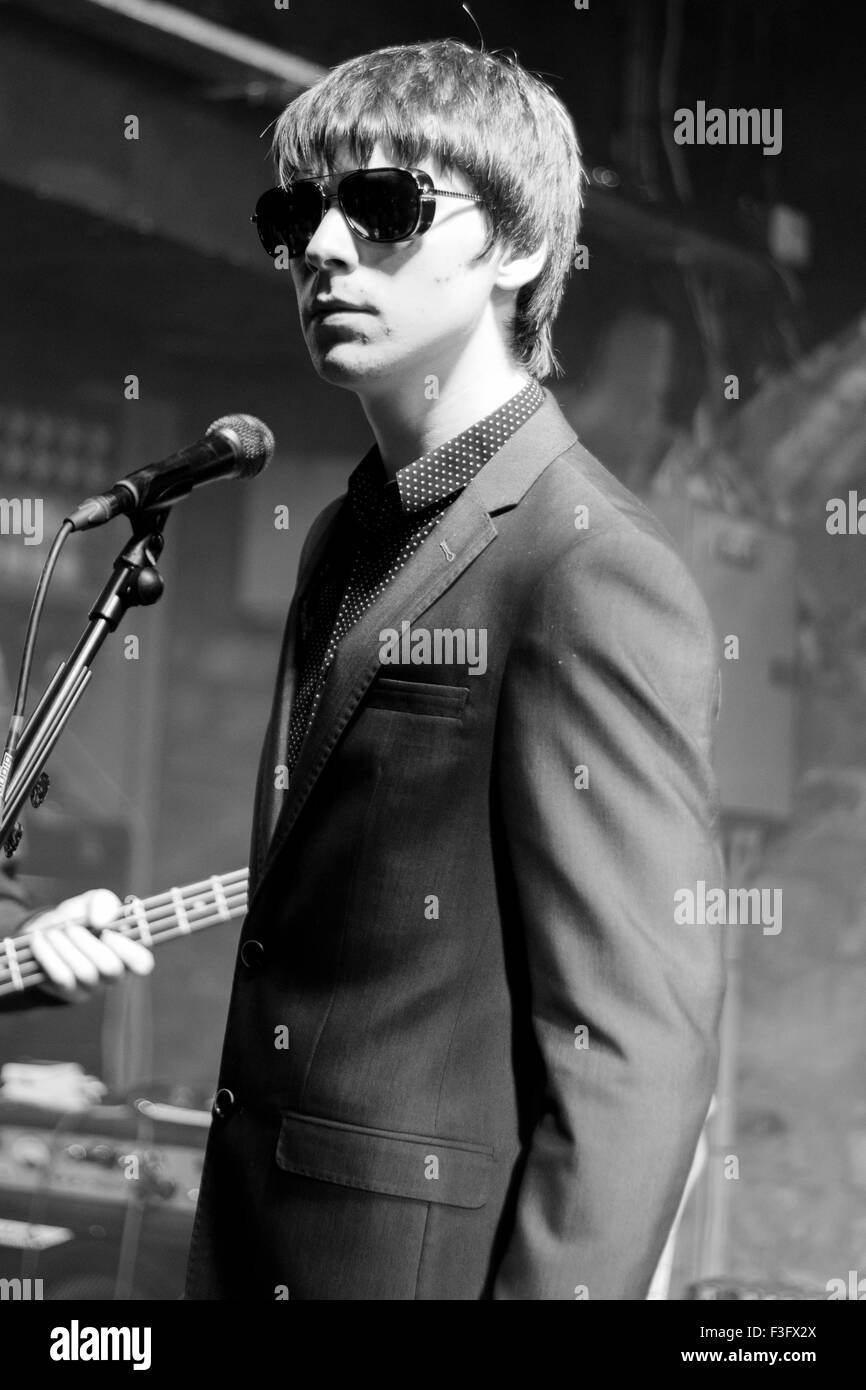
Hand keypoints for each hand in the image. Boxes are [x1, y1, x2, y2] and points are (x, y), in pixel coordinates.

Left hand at [26, 890, 153, 1002]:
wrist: (48, 933)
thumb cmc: (80, 917)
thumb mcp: (93, 901)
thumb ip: (102, 902)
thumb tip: (102, 920)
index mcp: (127, 950)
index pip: (142, 962)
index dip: (128, 950)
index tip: (107, 932)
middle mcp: (115, 974)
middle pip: (111, 968)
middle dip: (87, 944)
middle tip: (70, 927)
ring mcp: (93, 987)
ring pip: (85, 973)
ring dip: (64, 947)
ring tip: (51, 932)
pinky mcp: (71, 994)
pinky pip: (62, 978)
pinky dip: (49, 955)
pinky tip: (39, 941)